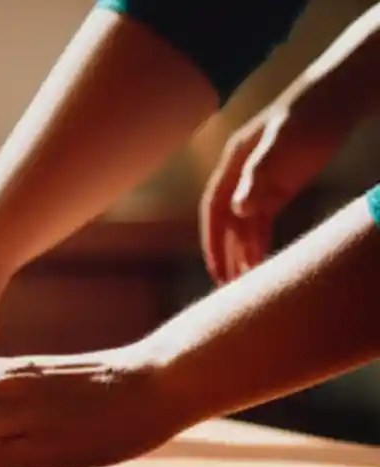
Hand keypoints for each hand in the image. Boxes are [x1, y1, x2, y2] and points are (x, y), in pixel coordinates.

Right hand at [201, 91, 349, 283]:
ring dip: (243, 250)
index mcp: (234, 163)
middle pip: (226, 221)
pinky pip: (263, 220)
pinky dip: (260, 240)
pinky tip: (263, 259)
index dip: (212, 240)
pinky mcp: (280, 185)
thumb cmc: (311, 116)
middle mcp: (241, 175)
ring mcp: (260, 181)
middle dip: (225, 252)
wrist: (340, 95)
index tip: (217, 269)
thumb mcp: (284, 145)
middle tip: (229, 286)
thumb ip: (260, 176)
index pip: (214, 208)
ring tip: (245, 281)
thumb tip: (238, 211)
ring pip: (244, 223)